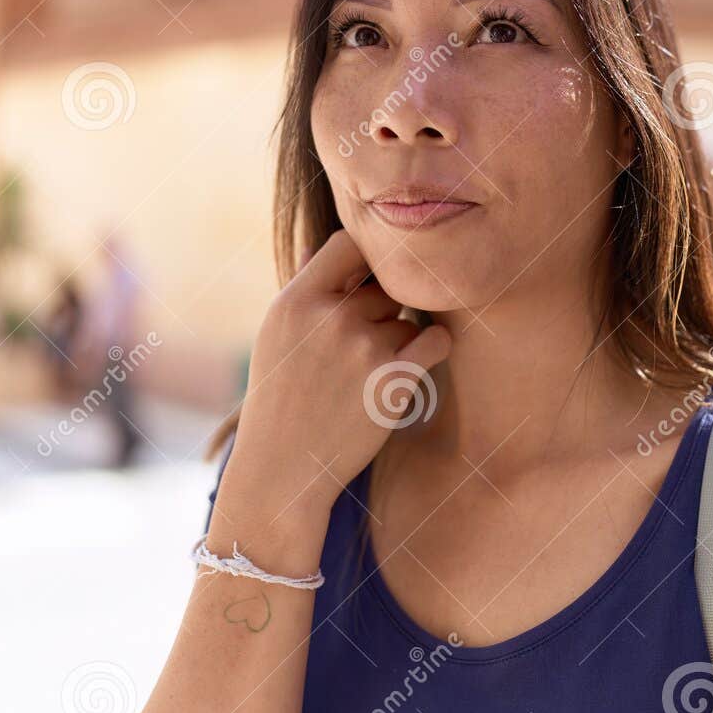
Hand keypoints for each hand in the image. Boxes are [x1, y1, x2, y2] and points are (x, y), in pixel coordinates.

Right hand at [212, 229, 451, 551]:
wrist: (283, 469)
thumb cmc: (280, 399)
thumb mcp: (276, 337)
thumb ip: (304, 290)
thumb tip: (317, 247)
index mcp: (296, 301)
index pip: (348, 243)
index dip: (365, 260)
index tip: (366, 283)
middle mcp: (330, 317)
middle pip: (385, 287)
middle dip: (381, 313)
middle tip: (360, 349)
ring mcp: (364, 347)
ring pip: (408, 321)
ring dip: (400, 342)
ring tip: (366, 376)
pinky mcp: (394, 379)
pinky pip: (436, 342)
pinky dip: (432, 350)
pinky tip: (414, 366)